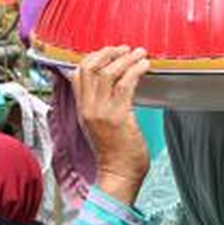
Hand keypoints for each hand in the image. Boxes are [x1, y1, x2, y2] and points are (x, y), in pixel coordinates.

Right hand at [72, 46, 150, 204]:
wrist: (118, 175)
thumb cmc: (115, 153)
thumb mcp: (99, 125)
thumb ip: (100, 106)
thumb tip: (111, 86)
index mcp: (82, 108)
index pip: (78, 72)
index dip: (94, 56)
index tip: (111, 52)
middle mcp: (88, 107)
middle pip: (90, 67)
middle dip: (109, 52)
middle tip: (125, 49)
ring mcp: (102, 112)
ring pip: (108, 72)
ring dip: (126, 58)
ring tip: (140, 53)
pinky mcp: (118, 116)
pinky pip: (125, 84)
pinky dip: (136, 70)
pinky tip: (145, 65)